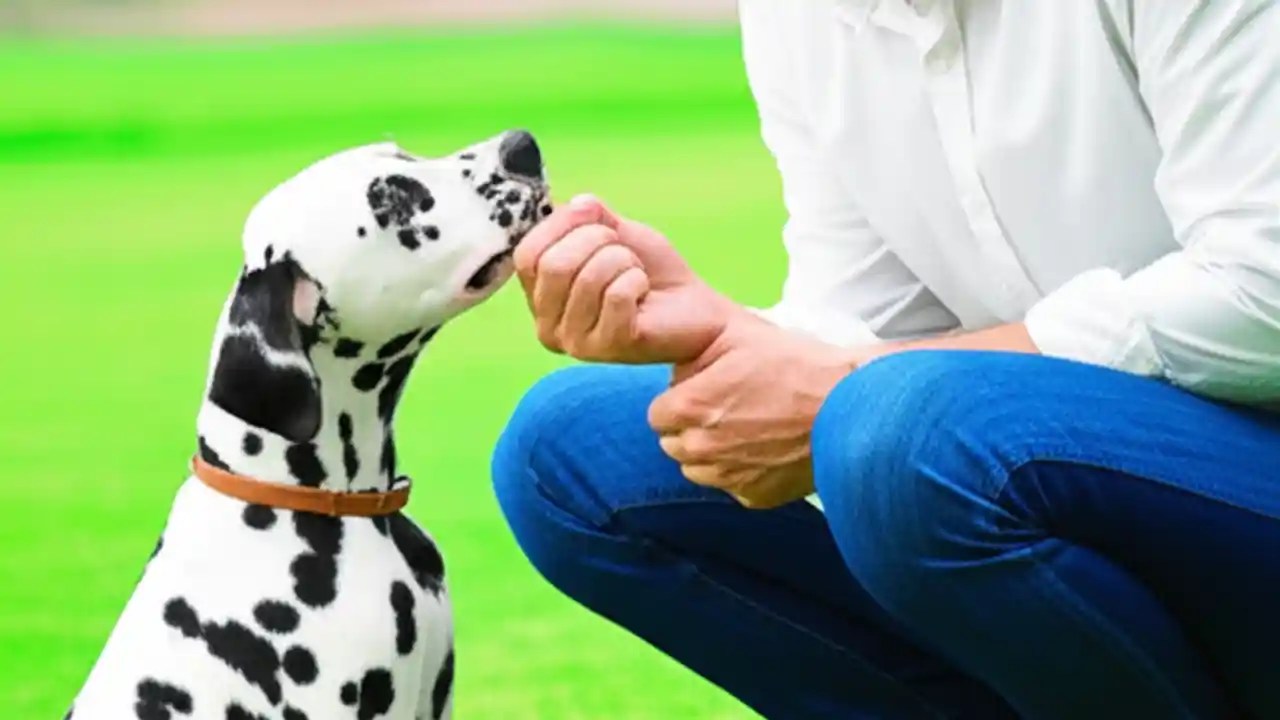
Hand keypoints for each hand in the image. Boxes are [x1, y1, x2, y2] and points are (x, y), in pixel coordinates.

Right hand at [514, 195, 742, 363]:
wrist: (695, 309)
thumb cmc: (651, 272)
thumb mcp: (615, 231)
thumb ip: (588, 216)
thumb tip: (578, 204)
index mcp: (539, 297)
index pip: (528, 253)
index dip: (562, 224)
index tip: (597, 220)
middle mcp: (548, 326)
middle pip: (554, 265)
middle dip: (597, 241)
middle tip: (623, 252)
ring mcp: (576, 342)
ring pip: (588, 277)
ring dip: (624, 261)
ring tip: (635, 275)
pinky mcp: (609, 348)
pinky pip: (617, 294)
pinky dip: (638, 280)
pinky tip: (644, 294)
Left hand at [649, 314, 860, 508]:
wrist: (849, 407)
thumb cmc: (797, 365)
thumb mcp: (739, 337)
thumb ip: (694, 356)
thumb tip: (674, 372)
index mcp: (690, 408)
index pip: (657, 414)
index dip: (679, 401)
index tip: (703, 392)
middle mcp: (701, 449)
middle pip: (673, 443)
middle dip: (690, 427)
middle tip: (727, 408)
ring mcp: (727, 478)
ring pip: (697, 469)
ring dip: (711, 453)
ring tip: (747, 429)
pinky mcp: (753, 497)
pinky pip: (731, 486)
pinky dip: (742, 472)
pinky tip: (767, 450)